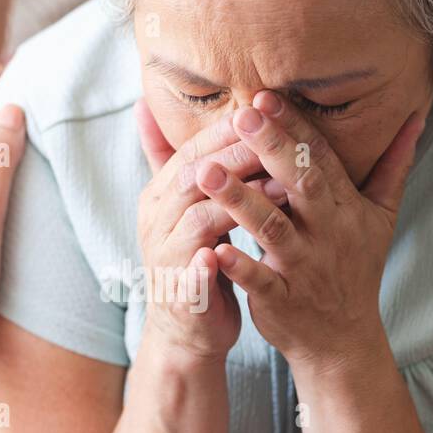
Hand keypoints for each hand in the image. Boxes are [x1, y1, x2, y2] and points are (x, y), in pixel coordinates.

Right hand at [135, 100, 275, 363]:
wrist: (186, 328)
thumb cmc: (197, 257)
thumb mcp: (190, 205)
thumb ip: (184, 162)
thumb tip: (152, 103)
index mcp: (162, 194)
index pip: (194, 148)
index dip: (229, 128)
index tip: (269, 110)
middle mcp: (158, 220)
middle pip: (195, 175)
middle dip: (236, 155)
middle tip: (279, 140)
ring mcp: (166, 256)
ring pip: (198, 220)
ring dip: (237, 202)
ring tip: (280, 189)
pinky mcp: (180, 294)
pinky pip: (192, 274)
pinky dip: (210, 263)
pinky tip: (234, 252)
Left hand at [195, 91, 423, 375]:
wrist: (343, 339)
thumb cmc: (356, 269)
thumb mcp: (382, 218)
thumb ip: (393, 166)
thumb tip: (415, 118)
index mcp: (347, 208)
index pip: (319, 159)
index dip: (294, 127)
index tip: (266, 95)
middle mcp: (328, 233)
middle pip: (300, 184)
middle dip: (271, 148)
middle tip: (240, 114)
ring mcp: (305, 268)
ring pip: (272, 229)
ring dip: (240, 200)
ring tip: (205, 172)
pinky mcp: (282, 300)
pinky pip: (260, 281)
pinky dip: (238, 267)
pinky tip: (214, 249)